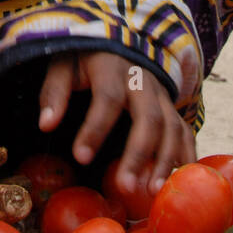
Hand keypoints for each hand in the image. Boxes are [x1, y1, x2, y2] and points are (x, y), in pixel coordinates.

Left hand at [39, 50, 195, 195]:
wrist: (115, 41)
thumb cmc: (85, 59)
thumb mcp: (64, 66)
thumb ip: (54, 92)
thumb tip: (45, 124)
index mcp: (111, 67)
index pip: (107, 98)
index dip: (95, 128)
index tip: (80, 157)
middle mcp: (142, 80)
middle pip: (148, 117)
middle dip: (138, 154)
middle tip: (126, 186)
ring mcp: (160, 94)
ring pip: (171, 126)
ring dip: (164, 160)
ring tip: (152, 191)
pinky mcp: (170, 106)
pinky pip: (184, 130)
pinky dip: (186, 154)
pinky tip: (180, 178)